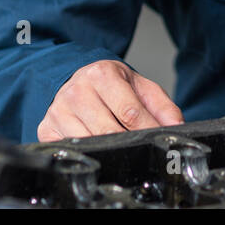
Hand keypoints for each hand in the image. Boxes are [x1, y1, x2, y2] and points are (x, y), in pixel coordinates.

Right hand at [37, 60, 183, 140]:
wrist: (76, 79)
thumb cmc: (111, 85)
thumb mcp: (140, 87)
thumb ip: (163, 107)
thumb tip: (176, 127)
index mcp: (102, 74)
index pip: (130, 112)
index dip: (147, 129)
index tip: (156, 138)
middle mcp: (77, 90)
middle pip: (109, 130)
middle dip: (128, 140)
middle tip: (137, 144)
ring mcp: (59, 110)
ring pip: (89, 142)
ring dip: (107, 147)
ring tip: (116, 140)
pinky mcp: (47, 128)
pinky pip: (70, 149)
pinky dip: (86, 151)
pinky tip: (93, 142)